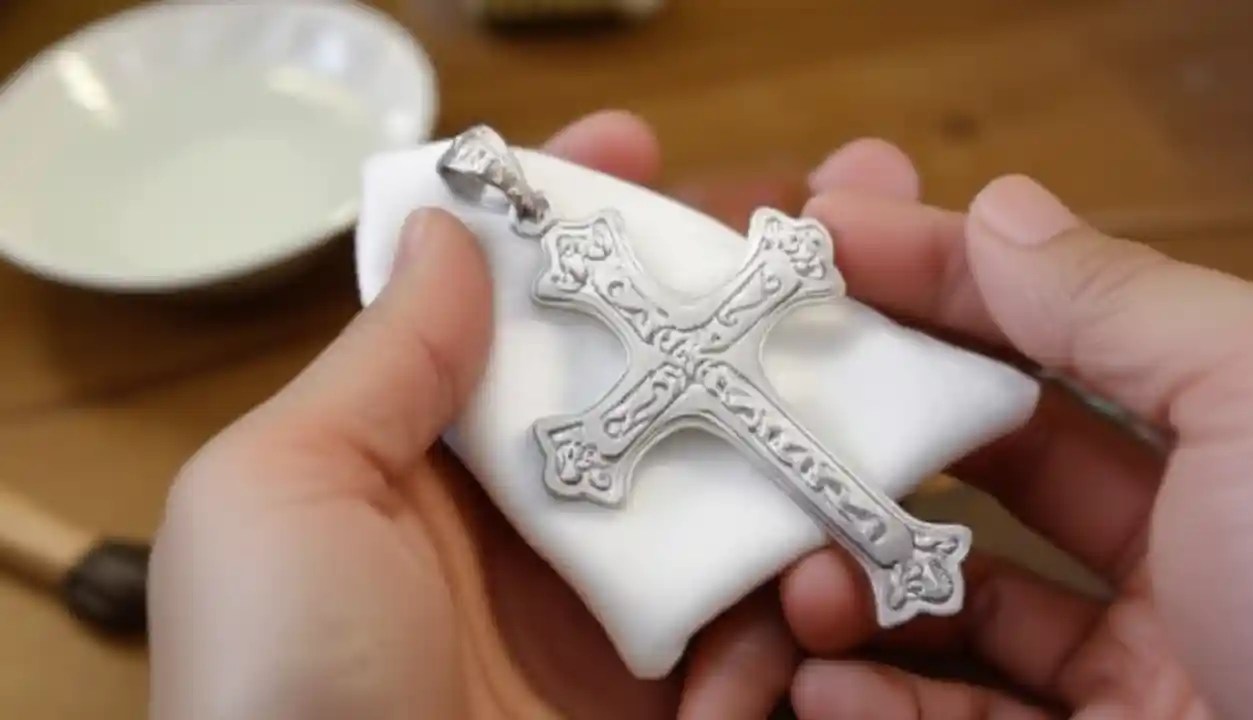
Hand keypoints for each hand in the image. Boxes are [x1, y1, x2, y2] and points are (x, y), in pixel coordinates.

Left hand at [147, 112, 814, 719]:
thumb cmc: (277, 686)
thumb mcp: (284, 496)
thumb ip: (378, 364)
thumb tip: (447, 232)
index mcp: (428, 459)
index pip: (518, 316)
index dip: (577, 233)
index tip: (643, 158)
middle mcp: (528, 523)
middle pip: (648, 391)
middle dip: (731, 320)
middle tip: (823, 261)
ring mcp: (604, 615)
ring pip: (731, 504)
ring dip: (797, 475)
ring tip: (855, 444)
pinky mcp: (665, 706)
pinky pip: (759, 642)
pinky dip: (785, 633)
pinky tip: (778, 640)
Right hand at [780, 143, 1252, 717]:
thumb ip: (1121, 302)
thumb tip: (999, 209)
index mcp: (1238, 450)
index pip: (1058, 341)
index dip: (942, 278)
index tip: (826, 242)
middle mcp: (1190, 557)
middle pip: (993, 474)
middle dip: (878, 438)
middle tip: (774, 416)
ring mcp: (1144, 672)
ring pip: (963, 606)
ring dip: (862, 584)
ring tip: (802, 579)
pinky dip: (878, 701)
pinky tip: (824, 680)